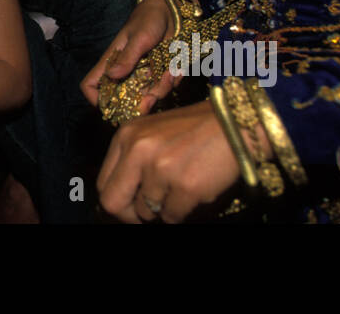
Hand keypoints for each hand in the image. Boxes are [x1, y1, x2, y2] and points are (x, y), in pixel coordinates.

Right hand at [81, 0, 179, 111]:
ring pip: (148, 96)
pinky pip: (165, 87)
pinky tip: (175, 68)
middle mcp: (125, 72)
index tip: (111, 106)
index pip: (92, 85)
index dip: (96, 99)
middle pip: (123, 100)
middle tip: (152, 99)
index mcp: (112, 62)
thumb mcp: (138, 38)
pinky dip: (172, 80)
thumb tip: (112, 76)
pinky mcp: (158, 74)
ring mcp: (142, 75)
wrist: (172, 12)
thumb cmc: (149, 19)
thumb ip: (127, 58)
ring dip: (161, 88)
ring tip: (170, 72)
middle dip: (139, 103)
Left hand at [97, 100, 241, 223]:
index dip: (117, 201)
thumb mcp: (154, 133)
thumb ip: (134, 160)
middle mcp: (138, 150)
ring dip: (163, 210)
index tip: (130, 208)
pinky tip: (193, 192)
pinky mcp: (185, 186)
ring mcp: (161, 168)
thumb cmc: (196, 129)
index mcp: (127, 136)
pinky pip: (172, 217)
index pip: (103, 184)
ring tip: (180, 190)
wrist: (235, 123)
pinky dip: (182, 212)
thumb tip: (123, 199)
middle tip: (149, 215)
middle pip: (113, 203)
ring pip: (147, 213)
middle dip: (130, 216)